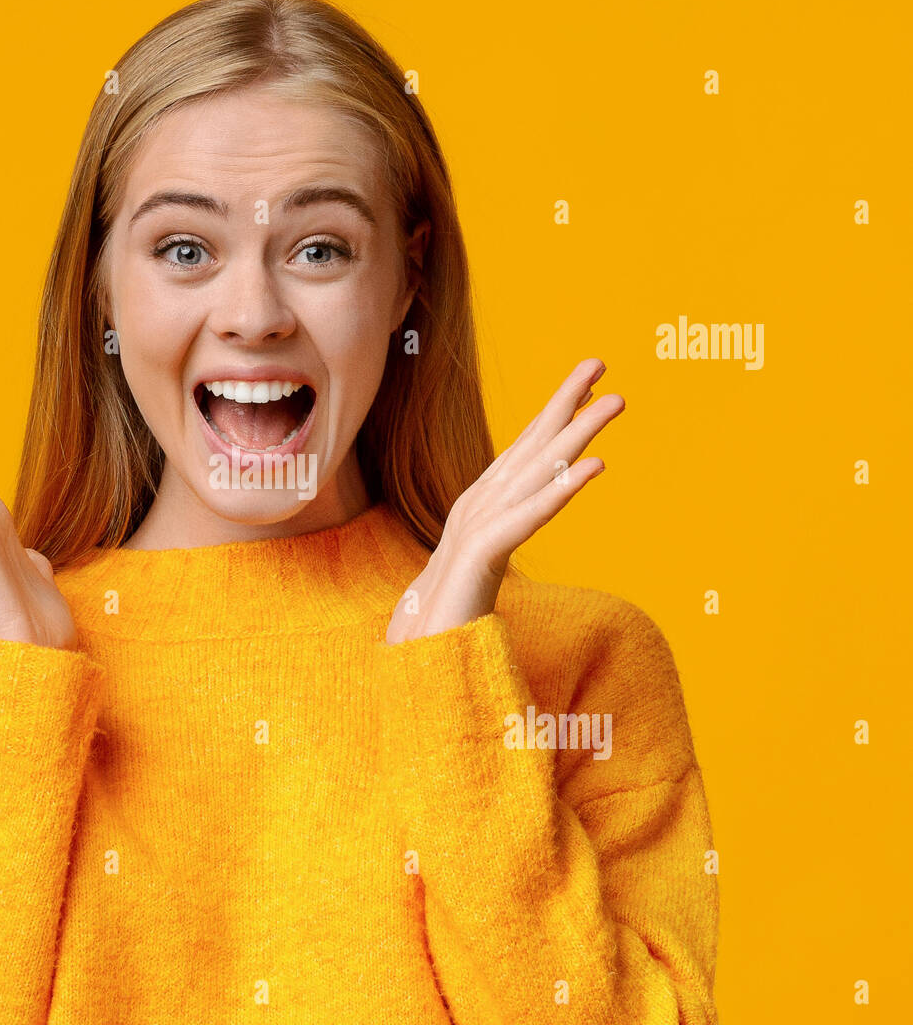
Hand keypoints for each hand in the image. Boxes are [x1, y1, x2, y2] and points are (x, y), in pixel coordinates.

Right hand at [385, 358, 622, 644]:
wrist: (409, 662)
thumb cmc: (443, 625)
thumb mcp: (477, 578)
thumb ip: (494, 552)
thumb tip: (507, 543)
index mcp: (478, 513)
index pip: (521, 456)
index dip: (553, 417)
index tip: (586, 386)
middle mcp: (475, 511)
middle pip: (528, 448)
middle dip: (565, 403)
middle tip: (600, 361)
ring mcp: (475, 532)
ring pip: (536, 473)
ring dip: (577, 433)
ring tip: (616, 401)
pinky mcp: (479, 560)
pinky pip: (528, 519)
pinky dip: (561, 490)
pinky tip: (595, 466)